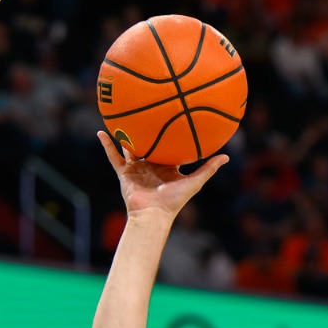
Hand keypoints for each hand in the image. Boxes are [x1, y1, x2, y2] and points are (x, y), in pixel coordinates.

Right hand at [96, 131, 227, 220]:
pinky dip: (107, 146)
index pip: (169, 148)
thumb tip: (226, 156)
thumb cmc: (175, 200)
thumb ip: (209, 168)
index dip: (171, 136)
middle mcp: (152, 167)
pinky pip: (114, 157)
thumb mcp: (195, 181)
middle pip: (149, 146)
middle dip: (147, 132)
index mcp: (167, 167)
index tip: (172, 119)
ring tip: (121, 118)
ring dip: (125, 135)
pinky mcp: (124, 174)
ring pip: (130, 148)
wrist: (153, 214)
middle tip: (146, 113)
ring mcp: (137, 170)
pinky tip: (101, 132)